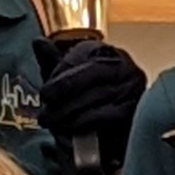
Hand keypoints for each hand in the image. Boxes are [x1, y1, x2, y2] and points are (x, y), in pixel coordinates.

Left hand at [38, 40, 147, 163]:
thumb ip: (55, 62)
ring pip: (97, 96)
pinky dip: (88, 124)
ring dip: (70, 113)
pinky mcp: (135, 110)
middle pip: (89, 75)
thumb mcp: (69, 79)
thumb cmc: (90, 101)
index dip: (60, 74)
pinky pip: (108, 116)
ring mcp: (132, 87)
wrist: (118, 132)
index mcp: (106, 52)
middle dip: (62, 96)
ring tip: (55, 124)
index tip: (45, 93)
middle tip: (45, 114)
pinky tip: (73, 132)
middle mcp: (124, 65)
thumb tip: (38, 43)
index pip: (82, 54)